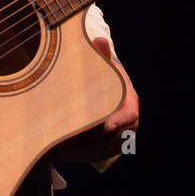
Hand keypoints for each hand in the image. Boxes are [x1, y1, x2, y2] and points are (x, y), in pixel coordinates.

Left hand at [49, 37, 138, 163]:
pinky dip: (85, 155)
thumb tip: (100, 40)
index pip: (130, 114)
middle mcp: (130, 121)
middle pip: (116, 136)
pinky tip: (67, 151)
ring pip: (107, 148)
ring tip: (64, 147)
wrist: (102, 92)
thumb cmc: (99, 76)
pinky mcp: (112, 146)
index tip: (106, 127)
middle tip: (72, 140)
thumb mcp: (99, 65)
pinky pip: (101, 155)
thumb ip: (100, 55)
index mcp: (130, 101)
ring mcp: (122, 136)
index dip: (120, 121)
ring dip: (87, 150)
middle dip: (95, 141)